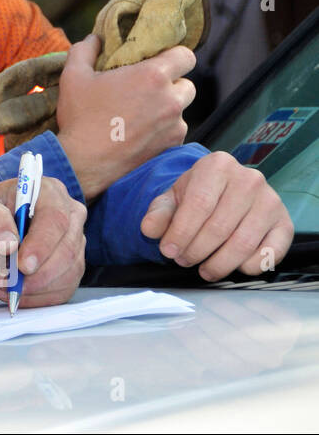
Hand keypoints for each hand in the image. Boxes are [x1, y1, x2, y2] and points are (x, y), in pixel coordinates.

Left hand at [0, 177, 85, 307]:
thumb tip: (8, 241)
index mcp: (47, 192)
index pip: (56, 218)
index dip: (41, 244)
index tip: (23, 265)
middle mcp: (68, 215)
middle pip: (67, 249)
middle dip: (36, 272)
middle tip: (4, 281)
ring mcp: (73, 244)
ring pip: (67, 273)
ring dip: (33, 287)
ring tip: (2, 284)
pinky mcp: (71, 269)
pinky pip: (63, 290)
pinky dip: (37, 297)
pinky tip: (14, 291)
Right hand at [55, 34, 195, 198]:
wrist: (84, 162)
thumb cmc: (80, 117)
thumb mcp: (73, 76)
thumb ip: (85, 50)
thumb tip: (94, 38)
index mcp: (153, 76)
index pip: (186, 56)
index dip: (174, 57)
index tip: (158, 62)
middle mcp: (171, 99)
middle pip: (187, 85)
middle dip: (172, 85)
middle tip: (146, 90)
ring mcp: (175, 125)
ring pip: (181, 110)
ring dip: (167, 109)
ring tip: (141, 115)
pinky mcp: (171, 146)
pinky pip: (175, 132)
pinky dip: (163, 131)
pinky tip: (140, 134)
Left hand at [141, 151, 293, 278]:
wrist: (226, 190)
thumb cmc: (197, 194)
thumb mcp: (173, 197)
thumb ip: (159, 212)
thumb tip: (149, 229)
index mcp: (218, 166)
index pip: (198, 205)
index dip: (181, 233)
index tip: (168, 251)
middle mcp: (249, 179)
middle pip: (219, 227)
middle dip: (196, 251)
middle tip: (183, 260)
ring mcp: (271, 201)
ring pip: (242, 243)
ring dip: (219, 263)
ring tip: (203, 268)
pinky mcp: (285, 223)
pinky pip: (270, 253)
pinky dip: (249, 266)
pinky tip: (233, 267)